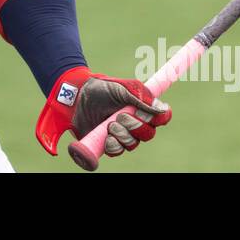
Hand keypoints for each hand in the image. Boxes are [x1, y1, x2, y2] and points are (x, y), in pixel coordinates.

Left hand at [35, 66, 170, 158]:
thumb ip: (142, 98)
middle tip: (120, 116)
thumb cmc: (101, 89)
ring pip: (132, 144)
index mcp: (142, 108)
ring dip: (122, 135)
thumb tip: (162, 110)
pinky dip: (112, 145)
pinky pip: (117, 151)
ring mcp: (122, 135)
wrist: (77, 97)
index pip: (161, 118)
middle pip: (148, 134)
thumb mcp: (123, 88)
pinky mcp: (108, 143)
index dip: (158, 119)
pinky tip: (106, 136)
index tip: (146, 114)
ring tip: (109, 124)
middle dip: (135, 126)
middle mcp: (134, 124)